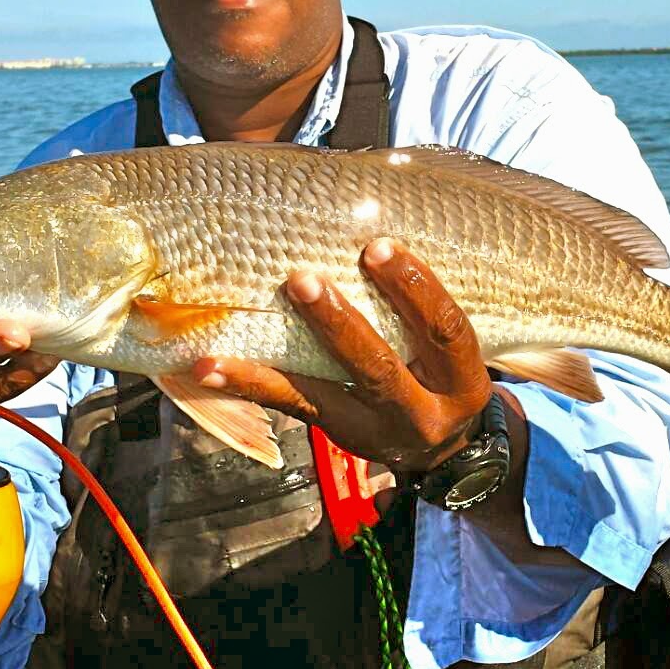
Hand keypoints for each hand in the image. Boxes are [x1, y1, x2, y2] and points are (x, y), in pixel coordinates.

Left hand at [191, 238, 493, 471]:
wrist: (444, 453)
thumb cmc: (444, 372)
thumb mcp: (454, 347)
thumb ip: (426, 303)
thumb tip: (378, 215)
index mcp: (462, 381)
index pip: (446, 331)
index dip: (416, 288)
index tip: (380, 245)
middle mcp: (421, 413)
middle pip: (378, 368)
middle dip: (339, 323)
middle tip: (303, 278)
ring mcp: (373, 430)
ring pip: (322, 393)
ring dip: (272, 363)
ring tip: (235, 331)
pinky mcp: (335, 432)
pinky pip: (288, 405)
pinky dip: (246, 383)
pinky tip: (206, 367)